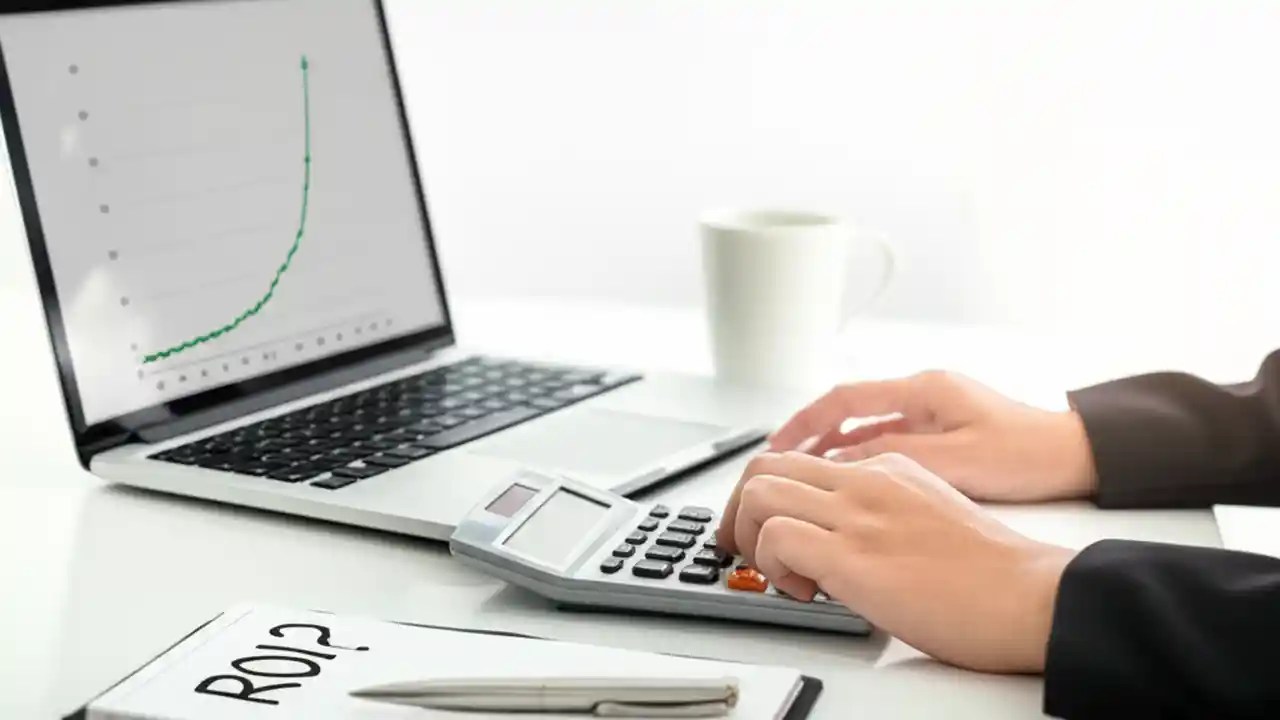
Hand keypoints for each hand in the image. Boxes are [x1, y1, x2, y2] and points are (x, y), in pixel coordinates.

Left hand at [717, 451, 1073, 672]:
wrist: (1030, 594)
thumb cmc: (990, 572)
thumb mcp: (929, 512)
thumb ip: (884, 510)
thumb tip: (841, 538)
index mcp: (887, 468)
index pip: (800, 462)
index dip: (772, 497)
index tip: (768, 527)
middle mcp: (866, 482)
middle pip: (765, 464)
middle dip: (740, 508)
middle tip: (746, 547)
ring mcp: (858, 516)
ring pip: (760, 492)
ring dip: (750, 535)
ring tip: (775, 572)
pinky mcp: (854, 557)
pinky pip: (776, 538)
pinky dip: (771, 564)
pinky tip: (801, 589)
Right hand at [768, 370, 1097, 501]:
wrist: (1078, 456)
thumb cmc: (1028, 453)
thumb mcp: (955, 460)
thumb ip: (894, 457)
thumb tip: (840, 462)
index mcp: (923, 391)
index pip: (843, 400)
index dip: (803, 423)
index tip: (776, 445)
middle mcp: (923, 397)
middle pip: (848, 413)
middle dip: (809, 438)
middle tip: (778, 466)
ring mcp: (931, 417)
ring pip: (865, 431)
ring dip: (833, 452)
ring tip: (802, 480)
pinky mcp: (942, 437)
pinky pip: (886, 446)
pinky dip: (861, 462)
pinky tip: (849, 486)